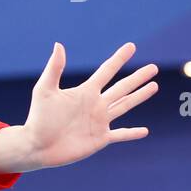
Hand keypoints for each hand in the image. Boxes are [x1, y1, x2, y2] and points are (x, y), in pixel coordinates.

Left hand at [0, 42, 157, 171]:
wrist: (36, 146)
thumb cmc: (38, 118)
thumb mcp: (44, 90)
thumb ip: (54, 68)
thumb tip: (58, 44)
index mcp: (84, 92)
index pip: (106, 71)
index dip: (119, 59)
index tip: (131, 46)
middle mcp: (95, 105)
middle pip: (122, 87)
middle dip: (137, 77)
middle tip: (153, 67)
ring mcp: (99, 122)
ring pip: (125, 106)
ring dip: (139, 96)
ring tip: (154, 86)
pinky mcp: (100, 139)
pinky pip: (120, 134)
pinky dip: (132, 133)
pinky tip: (145, 131)